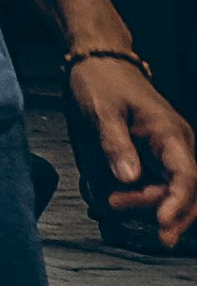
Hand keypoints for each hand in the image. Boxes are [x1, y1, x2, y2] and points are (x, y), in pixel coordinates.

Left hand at [73, 58, 196, 249]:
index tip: (162, 223)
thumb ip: (114, 143)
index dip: (177, 202)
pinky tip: (116, 200)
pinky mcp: (155, 155)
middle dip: (165, 211)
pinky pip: (158, 182)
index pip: (186, 176)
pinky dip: (142, 195)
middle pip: (185, 190)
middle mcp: (176, 145)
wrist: (99, 62)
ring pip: (173, 190)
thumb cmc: (101, 81)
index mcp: (169, 133)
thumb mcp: (101, 110)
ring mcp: (168, 151)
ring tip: (111, 203)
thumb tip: (128, 177)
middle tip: (122, 214)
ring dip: (149, 204)